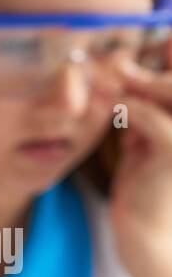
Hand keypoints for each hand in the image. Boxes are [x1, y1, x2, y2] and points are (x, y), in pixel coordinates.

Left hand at [110, 62, 171, 276]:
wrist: (144, 229)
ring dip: (138, 81)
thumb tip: (125, 86)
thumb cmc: (142, 186)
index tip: (146, 48)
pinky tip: (113, 108)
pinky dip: (129, 108)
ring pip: (169, 91)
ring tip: (111, 77)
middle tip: (117, 61)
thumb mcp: (142, 143)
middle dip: (151, 65)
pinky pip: (151, 117)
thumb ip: (142, 116)